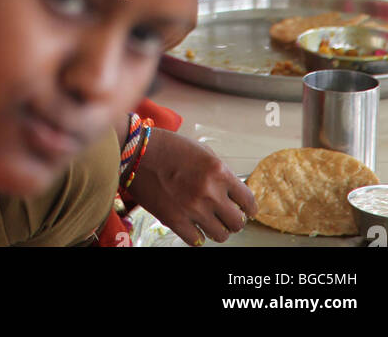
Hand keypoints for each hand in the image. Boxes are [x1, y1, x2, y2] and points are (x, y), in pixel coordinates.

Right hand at [127, 129, 256, 245]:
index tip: (246, 211)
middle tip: (226, 216)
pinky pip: (197, 240)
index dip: (249, 208)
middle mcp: (209, 192)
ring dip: (216, 229)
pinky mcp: (175, 220)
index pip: (248, 201)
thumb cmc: (168, 147)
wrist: (138, 151)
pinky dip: (197, 235)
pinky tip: (193, 225)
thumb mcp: (202, 151)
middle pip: (237, 223)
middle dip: (234, 220)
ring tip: (208, 221)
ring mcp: (193, 208)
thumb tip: (233, 191)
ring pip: (220, 235)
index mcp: (218, 171)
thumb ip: (219, 171)